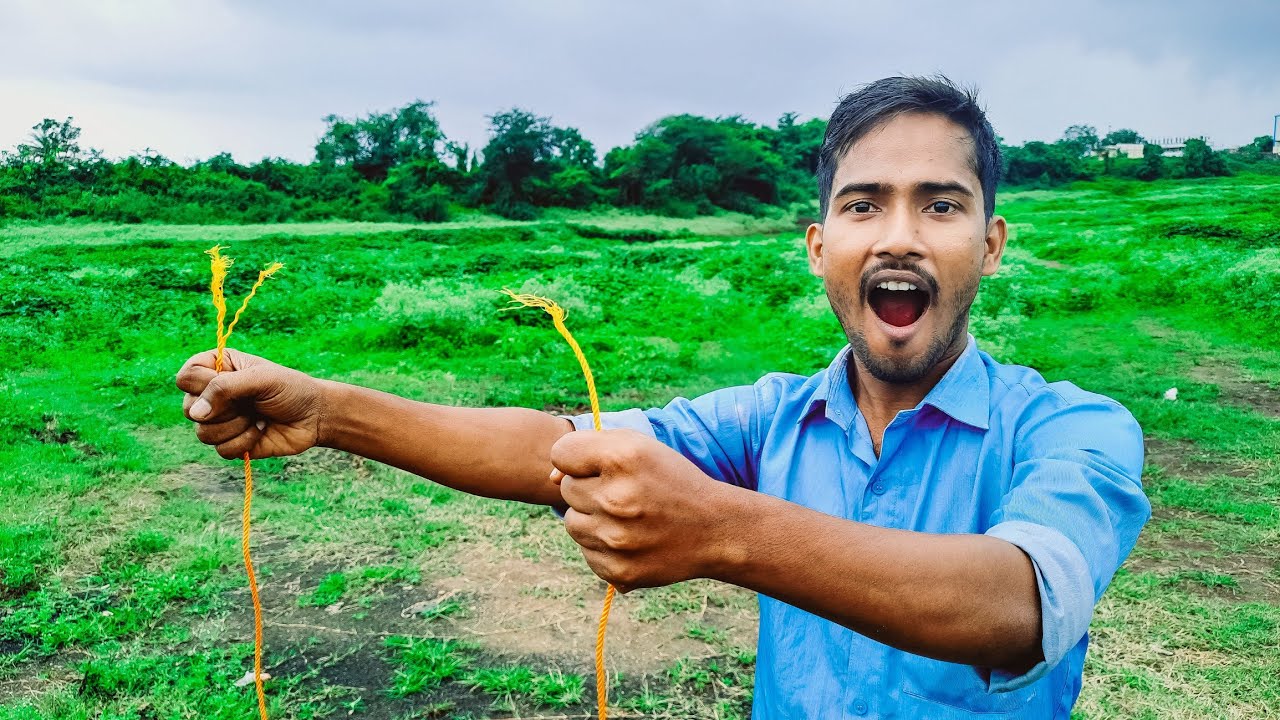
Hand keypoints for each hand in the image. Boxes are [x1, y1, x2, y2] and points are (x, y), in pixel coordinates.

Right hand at [175, 348, 326, 459]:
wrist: (315, 416)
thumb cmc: (291, 389)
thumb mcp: (260, 379)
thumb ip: (224, 388)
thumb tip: (195, 414)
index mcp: (217, 368)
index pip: (185, 378)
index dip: (203, 386)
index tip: (231, 384)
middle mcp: (213, 395)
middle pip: (189, 410)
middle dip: (225, 410)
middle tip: (251, 403)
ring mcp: (221, 420)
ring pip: (203, 434)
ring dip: (237, 427)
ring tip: (258, 417)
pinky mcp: (230, 443)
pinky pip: (221, 450)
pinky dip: (245, 442)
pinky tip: (261, 430)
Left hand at [549, 429, 736, 592]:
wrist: (715, 530)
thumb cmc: (671, 481)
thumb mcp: (639, 448)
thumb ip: (590, 448)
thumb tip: (549, 477)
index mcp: (623, 458)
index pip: (561, 453)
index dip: (579, 458)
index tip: (602, 466)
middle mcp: (616, 498)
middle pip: (566, 489)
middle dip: (589, 488)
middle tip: (625, 494)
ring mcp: (615, 539)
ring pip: (572, 523)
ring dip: (593, 518)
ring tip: (628, 517)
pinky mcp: (616, 569)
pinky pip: (586, 551)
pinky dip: (603, 546)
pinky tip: (633, 539)